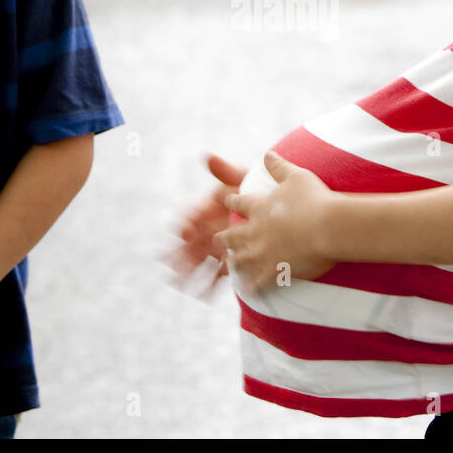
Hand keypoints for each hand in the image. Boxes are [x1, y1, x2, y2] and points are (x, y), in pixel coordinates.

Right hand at [165, 153, 247, 298]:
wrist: (284, 213)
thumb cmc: (260, 191)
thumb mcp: (244, 179)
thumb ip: (227, 171)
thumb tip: (207, 156)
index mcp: (210, 207)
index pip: (193, 214)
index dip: (188, 222)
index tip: (184, 230)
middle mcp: (211, 227)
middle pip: (191, 241)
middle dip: (179, 253)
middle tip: (167, 263)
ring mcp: (219, 245)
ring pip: (200, 260)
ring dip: (188, 273)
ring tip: (178, 284)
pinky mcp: (230, 261)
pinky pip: (217, 274)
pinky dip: (209, 285)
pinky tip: (202, 296)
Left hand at [216, 151, 335, 294]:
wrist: (328, 226)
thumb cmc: (315, 199)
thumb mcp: (296, 175)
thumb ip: (279, 166)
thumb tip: (267, 153)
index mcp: (259, 207)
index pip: (238, 203)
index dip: (231, 201)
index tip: (225, 201)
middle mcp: (254, 231)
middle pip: (231, 236)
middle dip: (223, 238)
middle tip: (218, 240)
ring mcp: (262, 253)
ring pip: (239, 260)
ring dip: (233, 262)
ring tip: (228, 264)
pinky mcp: (273, 271)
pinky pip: (257, 282)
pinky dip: (252, 286)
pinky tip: (248, 290)